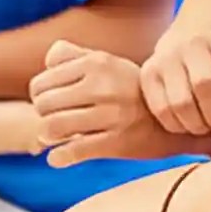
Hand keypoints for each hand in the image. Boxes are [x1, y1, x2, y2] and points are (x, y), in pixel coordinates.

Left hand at [29, 41, 200, 167]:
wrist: (171, 114)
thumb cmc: (129, 87)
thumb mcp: (106, 61)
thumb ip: (72, 54)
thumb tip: (47, 60)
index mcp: (96, 62)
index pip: (41, 83)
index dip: (38, 96)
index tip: (49, 103)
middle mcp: (102, 86)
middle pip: (44, 105)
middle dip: (42, 116)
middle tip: (53, 120)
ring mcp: (111, 114)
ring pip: (53, 128)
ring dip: (48, 136)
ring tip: (56, 137)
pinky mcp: (117, 142)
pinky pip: (72, 151)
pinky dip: (58, 157)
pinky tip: (59, 156)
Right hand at [139, 29, 210, 141]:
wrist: (186, 46)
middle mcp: (193, 44)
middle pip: (205, 87)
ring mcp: (167, 57)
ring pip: (182, 102)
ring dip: (197, 125)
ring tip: (205, 128)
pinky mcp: (148, 73)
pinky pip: (162, 109)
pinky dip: (177, 126)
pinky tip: (187, 125)